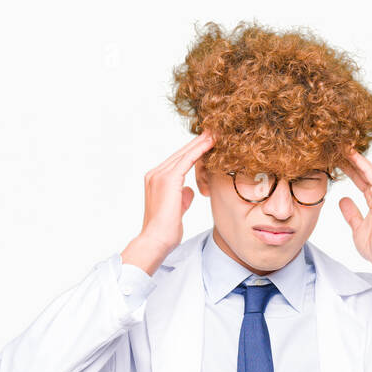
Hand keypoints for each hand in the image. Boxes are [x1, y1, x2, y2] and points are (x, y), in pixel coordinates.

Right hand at [122, 131, 214, 274]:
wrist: (155, 240)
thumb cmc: (165, 231)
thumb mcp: (176, 210)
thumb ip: (182, 197)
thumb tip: (189, 190)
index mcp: (156, 180)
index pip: (178, 161)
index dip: (193, 151)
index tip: (206, 143)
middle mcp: (155, 174)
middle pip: (181, 153)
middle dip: (198, 142)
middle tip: (213, 131)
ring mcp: (160, 175)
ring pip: (184, 154)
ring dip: (201, 143)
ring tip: (215, 133)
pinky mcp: (168, 179)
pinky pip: (187, 160)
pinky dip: (199, 150)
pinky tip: (210, 143)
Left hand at [338, 146, 371, 272]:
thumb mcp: (358, 227)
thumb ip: (352, 213)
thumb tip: (343, 201)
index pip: (362, 181)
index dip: (351, 171)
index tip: (338, 161)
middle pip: (364, 173)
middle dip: (351, 161)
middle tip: (337, 148)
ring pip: (367, 170)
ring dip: (354, 157)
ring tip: (341, 145)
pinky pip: (370, 174)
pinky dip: (361, 163)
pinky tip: (350, 154)